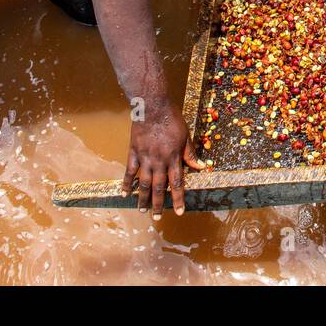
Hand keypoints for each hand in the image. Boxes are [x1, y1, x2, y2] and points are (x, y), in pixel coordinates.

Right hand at [122, 101, 204, 218]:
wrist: (153, 107)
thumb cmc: (172, 120)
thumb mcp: (186, 136)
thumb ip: (190, 154)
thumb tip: (201, 167)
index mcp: (173, 158)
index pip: (177, 183)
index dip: (178, 199)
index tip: (179, 212)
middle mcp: (159, 161)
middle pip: (159, 187)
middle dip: (159, 204)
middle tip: (156, 217)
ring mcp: (145, 158)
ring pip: (144, 183)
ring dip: (143, 198)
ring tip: (142, 210)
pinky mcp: (133, 152)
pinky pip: (129, 171)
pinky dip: (127, 183)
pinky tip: (125, 193)